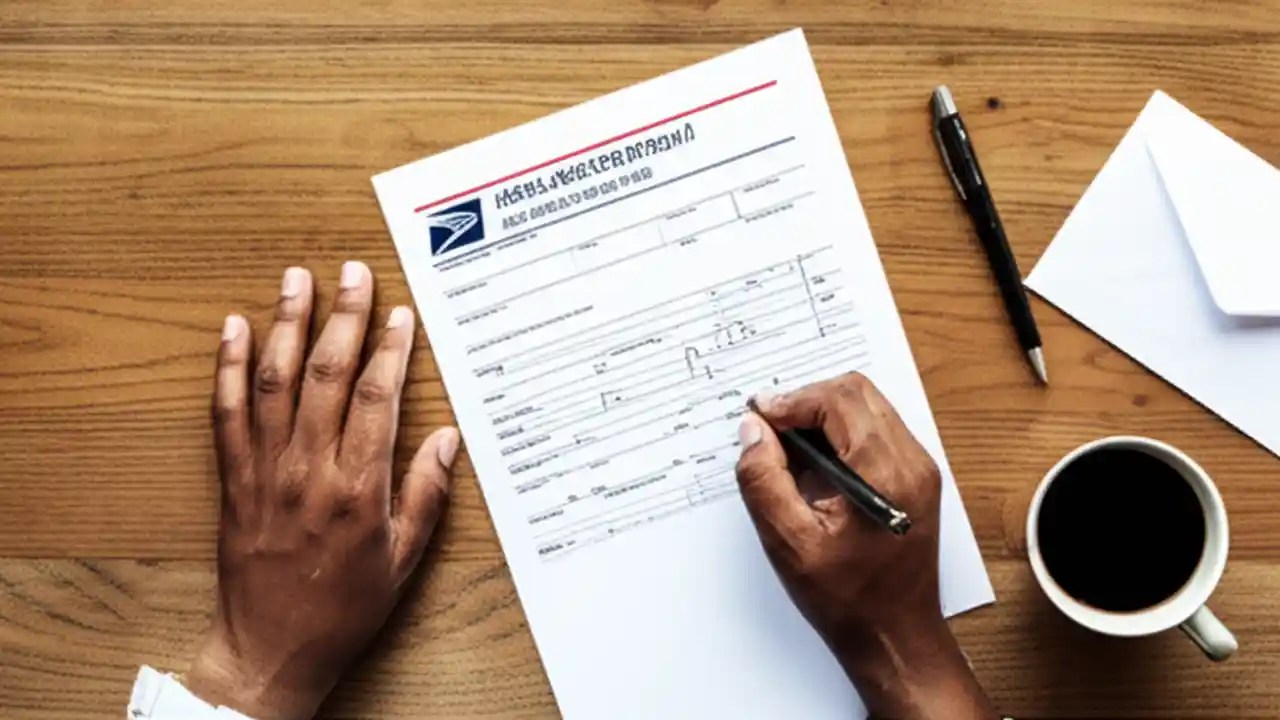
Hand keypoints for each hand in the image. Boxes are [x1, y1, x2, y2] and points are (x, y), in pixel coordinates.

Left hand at [186, 262, 459, 719]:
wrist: (272, 649)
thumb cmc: (344, 608)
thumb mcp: (403, 561)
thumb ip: (424, 495)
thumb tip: (445, 438)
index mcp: (359, 488)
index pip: (375, 399)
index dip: (390, 350)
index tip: (400, 314)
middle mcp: (310, 470)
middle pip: (326, 374)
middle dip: (342, 317)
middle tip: (351, 273)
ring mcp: (266, 471)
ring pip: (275, 382)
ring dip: (286, 325)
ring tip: (296, 279)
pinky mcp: (233, 480)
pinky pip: (226, 414)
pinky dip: (229, 367)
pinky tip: (235, 329)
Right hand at [735, 373, 995, 718]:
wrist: (895, 635)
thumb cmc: (848, 600)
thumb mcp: (789, 543)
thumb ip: (764, 480)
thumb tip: (753, 431)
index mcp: (886, 475)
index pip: (838, 401)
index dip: (791, 400)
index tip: (758, 417)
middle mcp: (912, 463)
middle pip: (857, 392)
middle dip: (806, 400)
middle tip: (769, 427)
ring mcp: (919, 469)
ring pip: (867, 406)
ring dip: (822, 413)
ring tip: (787, 445)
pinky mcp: (915, 478)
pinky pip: (876, 429)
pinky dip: (840, 431)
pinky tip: (813, 462)